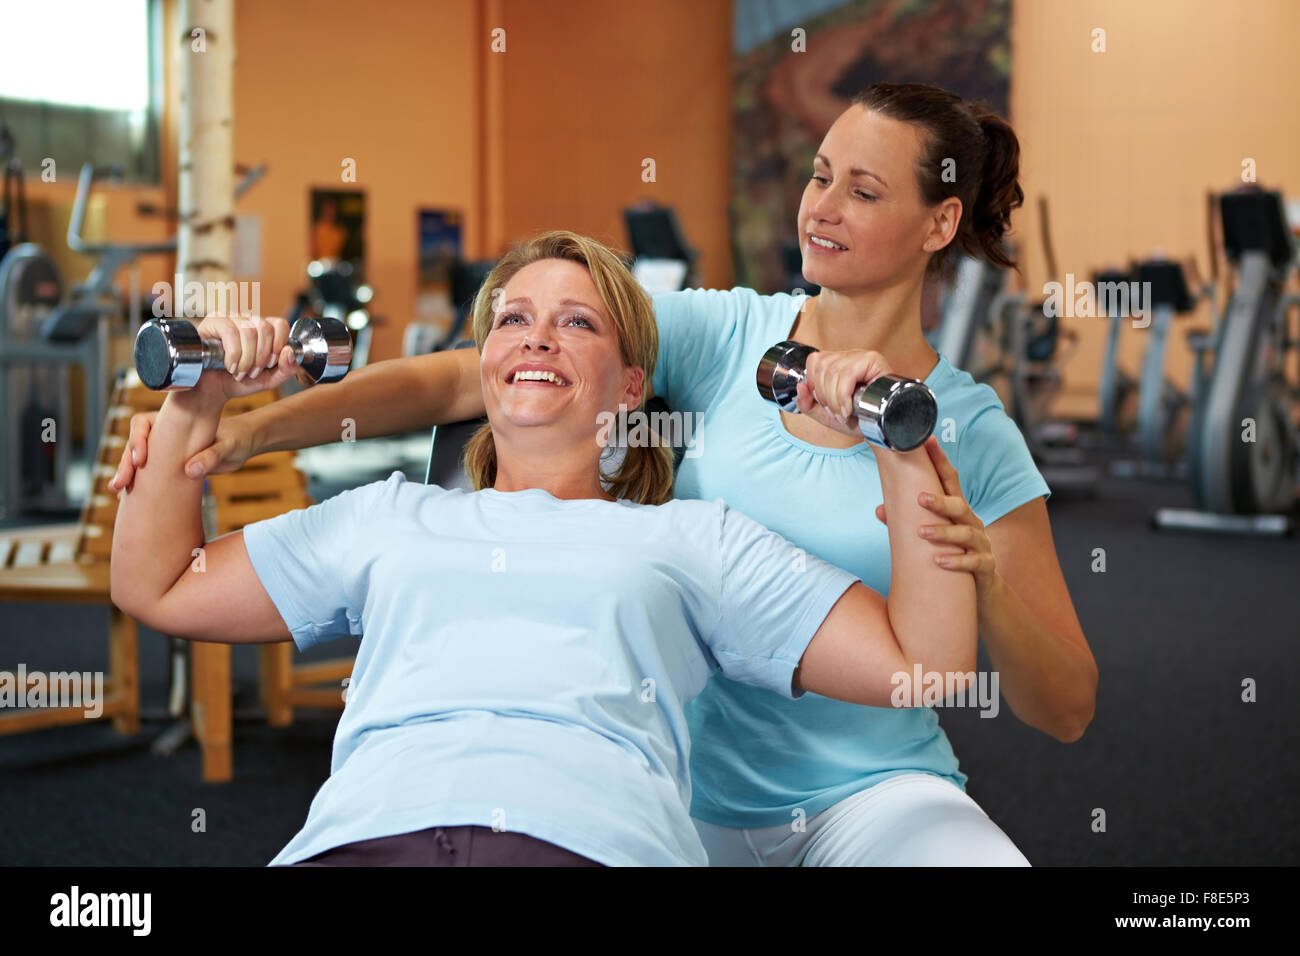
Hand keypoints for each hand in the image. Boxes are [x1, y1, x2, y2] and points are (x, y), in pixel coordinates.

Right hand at [108, 411, 257, 490]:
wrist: (242, 447)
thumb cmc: (237, 439)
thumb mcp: (228, 446)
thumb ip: (212, 456)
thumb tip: (189, 471)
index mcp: (173, 419)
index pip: (143, 423)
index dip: (138, 440)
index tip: (141, 459)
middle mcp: (163, 433)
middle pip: (135, 444)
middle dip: (126, 463)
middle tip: (121, 483)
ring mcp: (163, 450)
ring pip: (137, 460)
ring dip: (126, 474)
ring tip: (118, 492)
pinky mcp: (168, 465)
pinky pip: (146, 474)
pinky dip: (136, 484)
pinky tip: (124, 498)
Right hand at [193, 313, 300, 400]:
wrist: (211, 392)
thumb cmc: (237, 382)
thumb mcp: (269, 380)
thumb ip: (286, 369)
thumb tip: (290, 351)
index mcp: (262, 330)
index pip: (279, 324)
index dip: (278, 345)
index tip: (270, 364)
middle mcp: (246, 320)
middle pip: (265, 327)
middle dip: (261, 356)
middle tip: (252, 372)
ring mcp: (229, 318)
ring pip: (249, 330)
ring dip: (247, 359)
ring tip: (239, 372)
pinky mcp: (212, 322)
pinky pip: (230, 331)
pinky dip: (234, 354)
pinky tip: (230, 366)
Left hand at [794, 348, 892, 437]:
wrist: (882, 431)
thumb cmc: (858, 420)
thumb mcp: (825, 415)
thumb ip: (808, 404)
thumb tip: (800, 386)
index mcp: (837, 363)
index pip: (815, 361)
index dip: (814, 384)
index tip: (825, 405)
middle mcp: (849, 356)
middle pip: (822, 366)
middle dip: (824, 395)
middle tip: (835, 412)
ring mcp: (862, 356)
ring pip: (833, 371)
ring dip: (834, 399)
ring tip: (843, 413)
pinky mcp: (873, 360)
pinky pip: (848, 374)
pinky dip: (843, 397)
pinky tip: (849, 409)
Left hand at [875, 437, 998, 597]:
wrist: (981, 592)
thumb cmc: (952, 555)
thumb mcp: (934, 537)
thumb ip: (909, 522)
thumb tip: (879, 509)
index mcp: (958, 512)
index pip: (950, 482)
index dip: (941, 462)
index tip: (928, 442)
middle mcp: (972, 524)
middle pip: (960, 506)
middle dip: (940, 500)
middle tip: (919, 497)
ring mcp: (981, 544)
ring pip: (966, 533)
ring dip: (943, 532)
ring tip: (922, 532)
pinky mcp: (986, 566)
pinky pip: (975, 562)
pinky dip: (957, 560)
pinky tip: (939, 561)